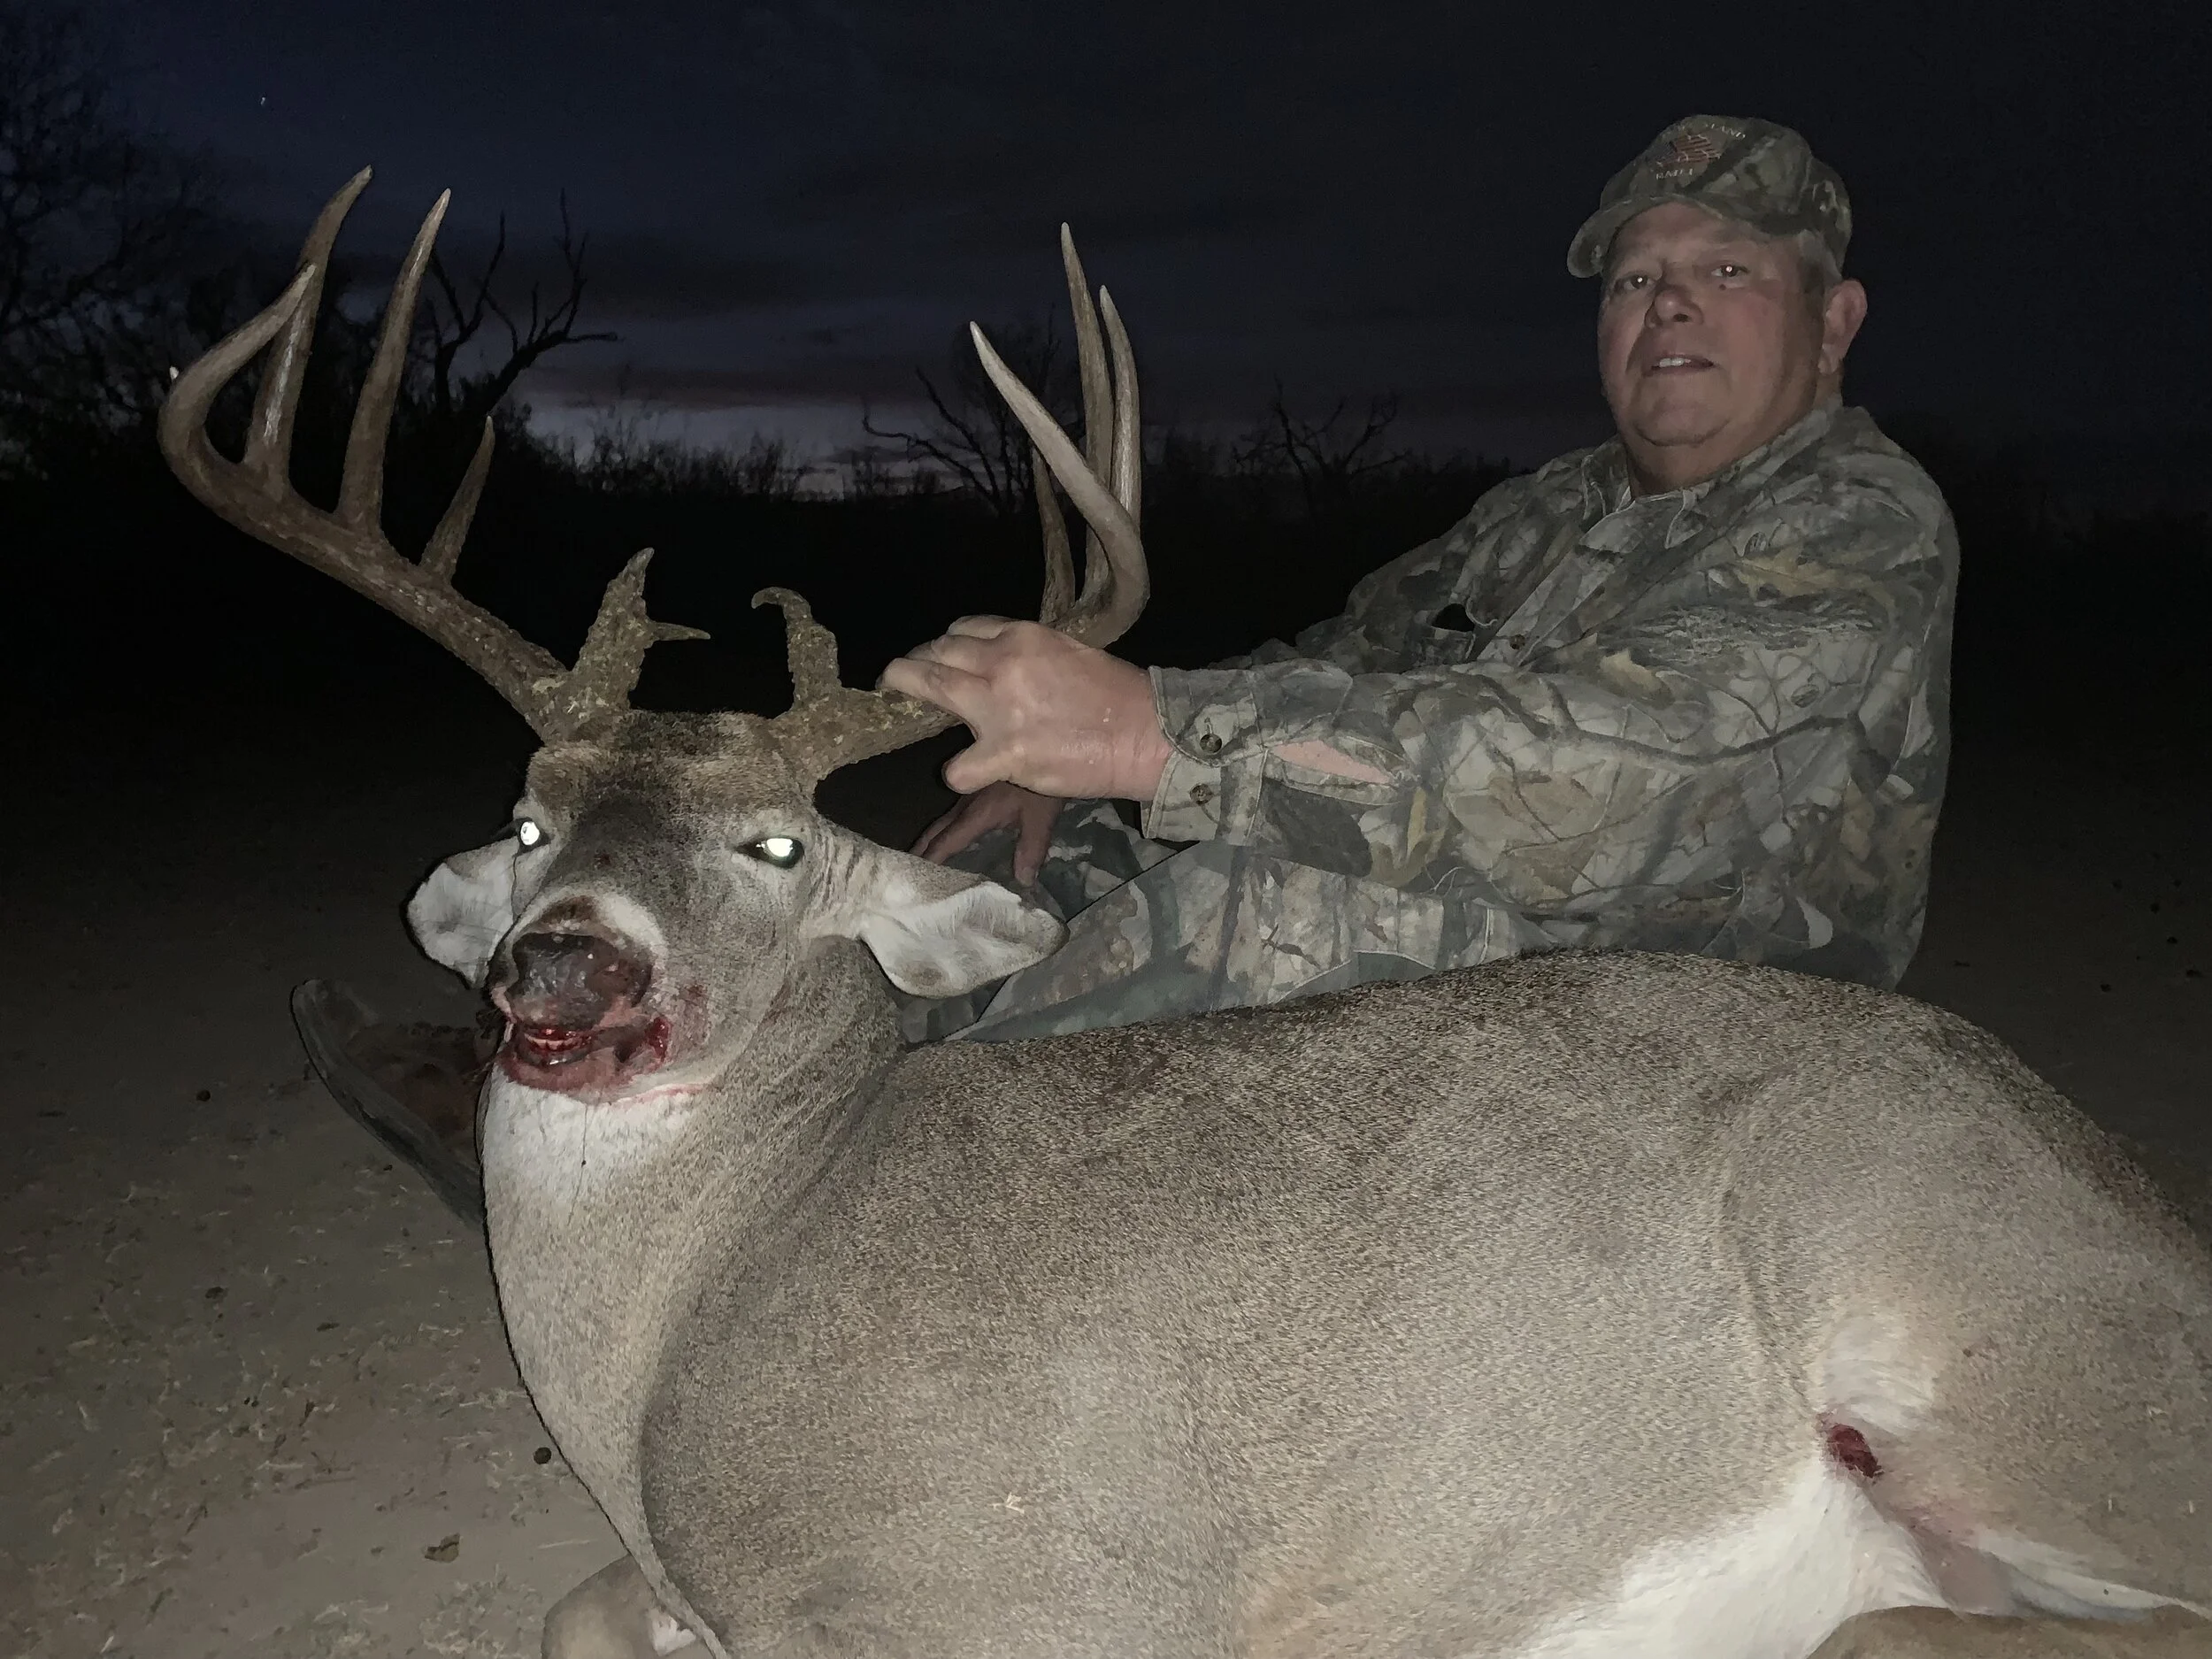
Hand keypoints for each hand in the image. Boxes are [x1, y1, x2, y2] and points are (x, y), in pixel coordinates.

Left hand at [880, 617, 1171, 801]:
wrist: (1144, 733)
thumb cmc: (1117, 695)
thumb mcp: (1070, 651)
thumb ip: (1028, 654)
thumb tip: (1000, 661)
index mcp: (1022, 636)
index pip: (964, 629)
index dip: (946, 642)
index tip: (941, 654)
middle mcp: (1003, 664)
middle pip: (938, 652)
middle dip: (913, 660)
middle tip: (900, 672)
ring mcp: (1000, 709)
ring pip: (931, 687)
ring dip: (905, 687)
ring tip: (894, 692)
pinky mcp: (1005, 754)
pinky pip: (957, 767)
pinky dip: (957, 772)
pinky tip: (964, 772)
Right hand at [912, 781, 1063, 884]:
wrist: (1043, 746)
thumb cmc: (1041, 785)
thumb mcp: (1041, 817)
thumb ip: (1030, 849)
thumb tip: (1022, 882)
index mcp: (977, 813)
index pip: (946, 841)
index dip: (929, 860)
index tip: (912, 877)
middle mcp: (964, 804)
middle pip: (934, 830)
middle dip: (919, 851)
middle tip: (902, 873)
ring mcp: (966, 795)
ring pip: (939, 820)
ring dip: (926, 839)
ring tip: (914, 859)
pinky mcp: (973, 788)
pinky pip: (950, 812)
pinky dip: (940, 827)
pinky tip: (942, 836)